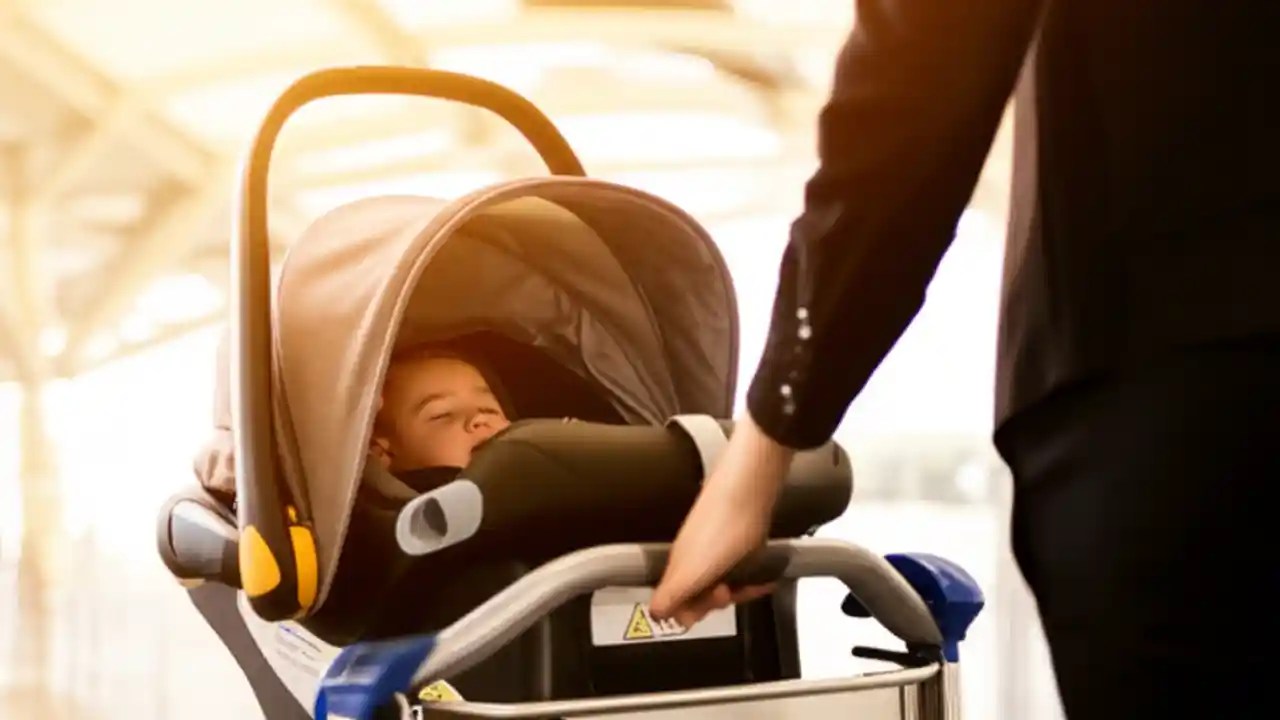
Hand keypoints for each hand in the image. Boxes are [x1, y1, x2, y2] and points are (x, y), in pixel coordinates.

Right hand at [649, 414, 794, 627]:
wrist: (750, 488)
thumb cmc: (725, 525)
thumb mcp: (693, 572)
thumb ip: (671, 595)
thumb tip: (656, 614)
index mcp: (679, 567)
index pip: (675, 603)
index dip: (692, 612)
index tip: (709, 605)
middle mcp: (691, 558)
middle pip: (699, 596)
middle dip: (716, 603)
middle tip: (728, 591)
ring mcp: (711, 549)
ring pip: (719, 585)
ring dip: (736, 593)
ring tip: (748, 585)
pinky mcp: (732, 542)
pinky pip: (737, 572)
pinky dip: (751, 582)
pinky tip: (761, 581)